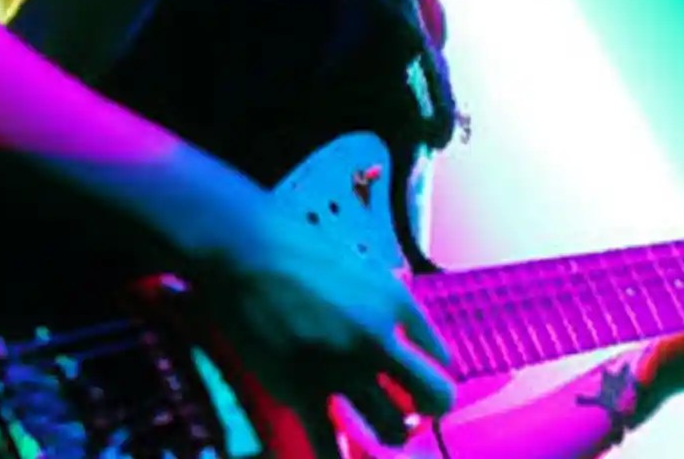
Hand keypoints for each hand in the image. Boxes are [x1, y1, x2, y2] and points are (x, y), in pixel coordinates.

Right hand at [192, 197, 455, 458]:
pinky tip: (339, 457)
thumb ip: (383, 297)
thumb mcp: (357, 262)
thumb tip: (399, 326)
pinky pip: (331, 446)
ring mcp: (343, 371)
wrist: (242, 252)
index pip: (441, 354)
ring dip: (392, 432)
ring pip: (393, 429)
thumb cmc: (296, 245)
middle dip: (430, 408)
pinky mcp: (302, 392)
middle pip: (434, 397)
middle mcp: (379, 342)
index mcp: (396, 304)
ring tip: (382, 427)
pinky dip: (338, 458)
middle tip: (415, 408)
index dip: (432, 366)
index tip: (416, 369)